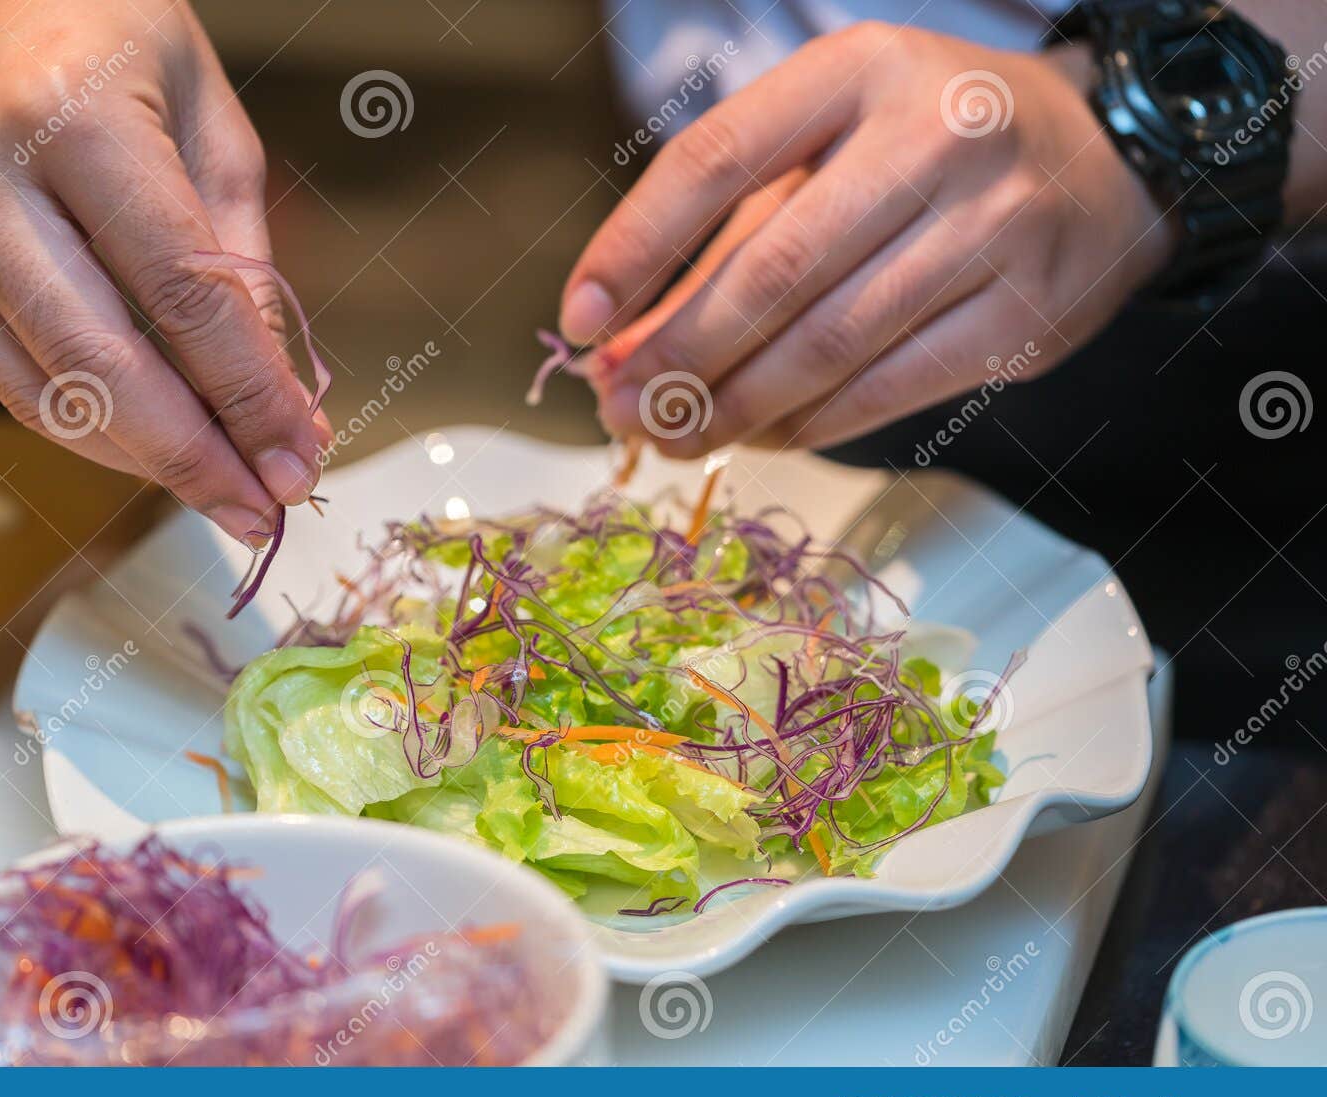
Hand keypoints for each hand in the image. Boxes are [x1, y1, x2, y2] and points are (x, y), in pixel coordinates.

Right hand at [0, 0, 327, 538]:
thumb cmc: (110, 34)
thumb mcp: (211, 121)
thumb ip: (244, 262)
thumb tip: (283, 405)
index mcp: (75, 117)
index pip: (180, 293)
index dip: (247, 396)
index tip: (302, 462)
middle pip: (102, 365)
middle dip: (196, 457)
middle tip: (266, 507)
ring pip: (47, 391)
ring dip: (146, 461)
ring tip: (223, 490)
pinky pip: (6, 378)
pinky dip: (88, 429)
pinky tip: (153, 448)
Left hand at [559, 23, 1175, 455]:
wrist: (1105, 165)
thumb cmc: (928, 152)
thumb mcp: (829, 150)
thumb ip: (724, 240)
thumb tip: (622, 351)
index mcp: (860, 69)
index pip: (717, 158)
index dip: (635, 246)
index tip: (581, 319)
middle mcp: (936, 135)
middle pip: (772, 270)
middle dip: (680, 355)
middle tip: (624, 410)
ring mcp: (995, 226)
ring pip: (830, 343)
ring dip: (736, 406)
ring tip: (676, 436)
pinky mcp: (1028, 315)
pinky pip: (891, 389)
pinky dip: (811, 424)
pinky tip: (763, 435)